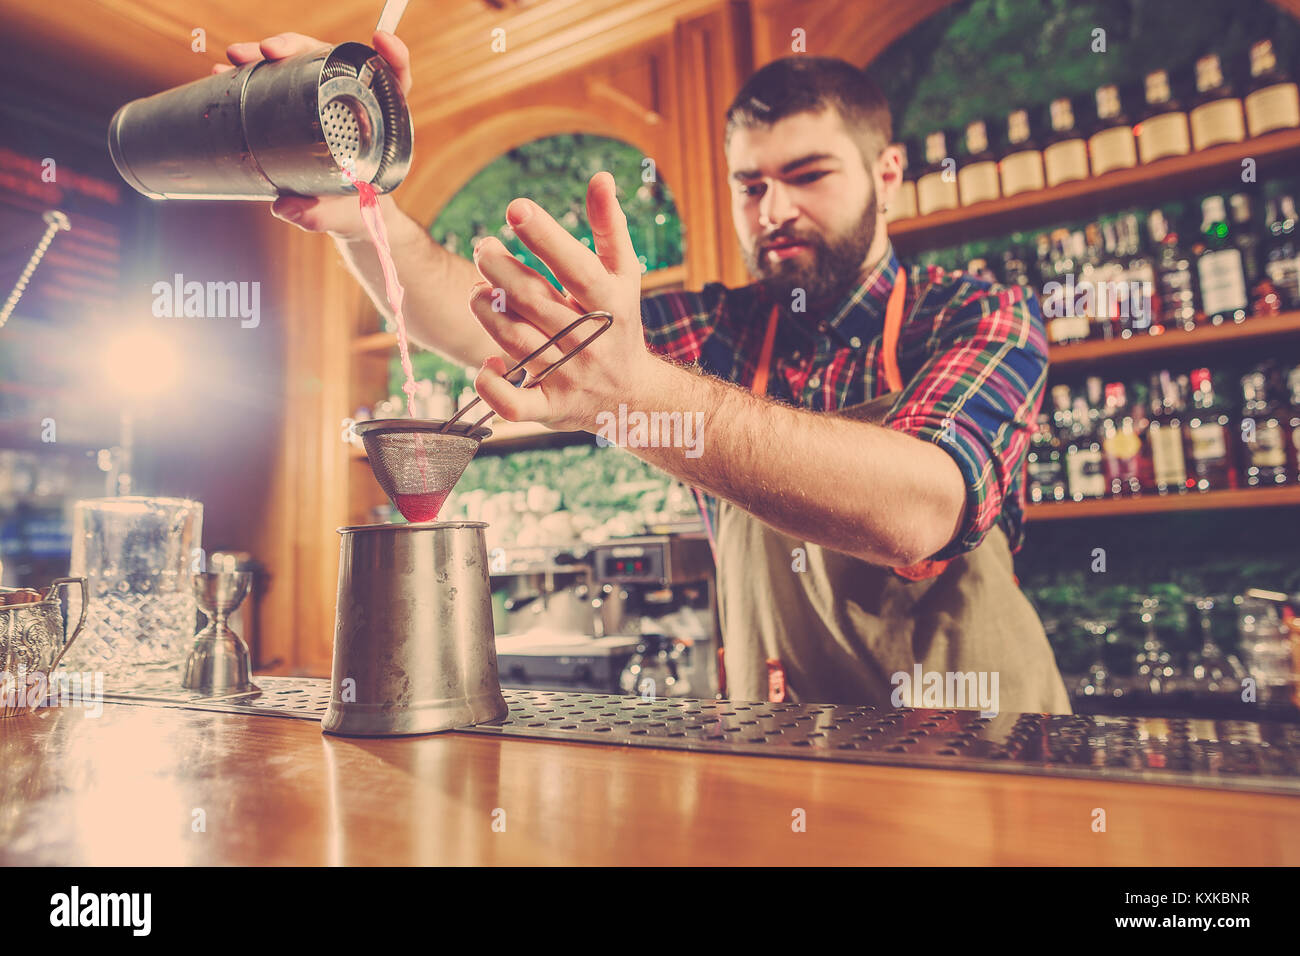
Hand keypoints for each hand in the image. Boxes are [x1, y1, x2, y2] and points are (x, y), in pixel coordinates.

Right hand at [214, 30, 412, 238]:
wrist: (339, 214)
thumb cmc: (352, 210)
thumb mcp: (338, 214)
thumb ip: (318, 213)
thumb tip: (285, 208)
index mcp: (379, 121)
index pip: (394, 78)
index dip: (392, 57)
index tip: (381, 41)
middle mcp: (352, 102)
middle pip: (330, 60)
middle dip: (296, 46)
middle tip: (266, 51)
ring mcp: (323, 101)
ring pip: (296, 64)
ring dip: (262, 55)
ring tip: (233, 58)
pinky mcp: (298, 107)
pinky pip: (274, 83)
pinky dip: (249, 74)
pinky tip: (222, 73)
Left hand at [468, 172, 654, 432]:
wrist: (632, 396)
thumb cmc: (620, 324)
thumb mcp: (624, 275)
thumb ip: (609, 227)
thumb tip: (600, 177)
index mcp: (610, 304)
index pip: (576, 268)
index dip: (545, 238)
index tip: (516, 208)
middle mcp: (589, 341)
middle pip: (536, 302)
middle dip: (502, 270)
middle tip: (483, 246)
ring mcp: (568, 375)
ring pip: (517, 342)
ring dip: (488, 312)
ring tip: (478, 290)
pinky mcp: (549, 408)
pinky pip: (516, 405)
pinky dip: (493, 387)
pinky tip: (487, 365)